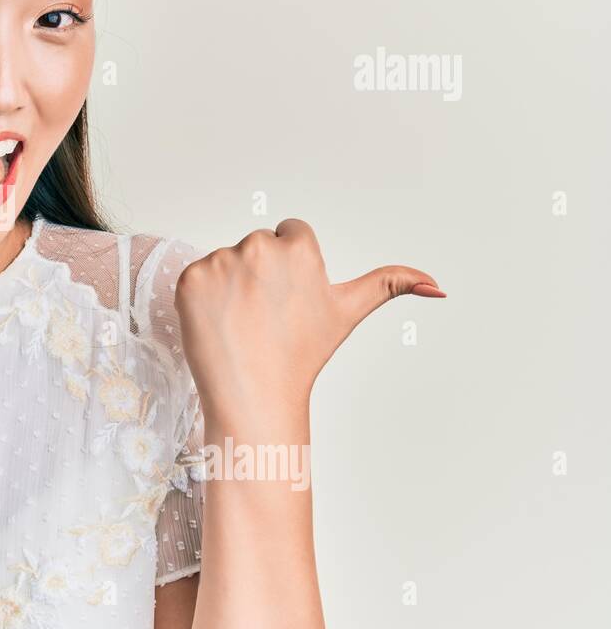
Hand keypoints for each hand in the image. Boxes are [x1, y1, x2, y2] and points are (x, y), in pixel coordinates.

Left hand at [174, 218, 443, 433]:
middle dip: (260, 274)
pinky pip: (196, 276)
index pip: (290, 233)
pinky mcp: (189, 279)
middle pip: (256, 246)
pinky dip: (202, 298)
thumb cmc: (302, 356)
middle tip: (266, 316)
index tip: (290, 297)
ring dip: (230, 285)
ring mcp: (219, 262)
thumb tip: (438, 286)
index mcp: (298, 247)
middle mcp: (258, 247)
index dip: (290, 266)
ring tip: (243, 322)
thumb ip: (390, 284)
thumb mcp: (347, 312)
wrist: (254, 395)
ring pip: (226, 261)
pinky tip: (218, 323)